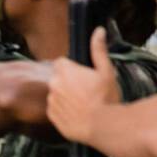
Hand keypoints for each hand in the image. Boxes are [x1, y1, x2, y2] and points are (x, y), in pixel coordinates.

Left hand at [46, 28, 119, 144]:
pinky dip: (63, 110)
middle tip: (85, 89)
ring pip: (55, 94)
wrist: (101, 126)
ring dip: (64, 96)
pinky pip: (55, 110)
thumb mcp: (106, 71)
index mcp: (65, 71)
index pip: (60, 62)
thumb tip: (98, 30)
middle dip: (68, 81)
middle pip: (57, 78)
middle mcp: (53, 85)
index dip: (71, 67)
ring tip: (83, 103)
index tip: (81, 73)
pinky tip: (77, 113)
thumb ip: (98, 50)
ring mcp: (51, 102)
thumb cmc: (105, 97)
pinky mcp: (52, 117)